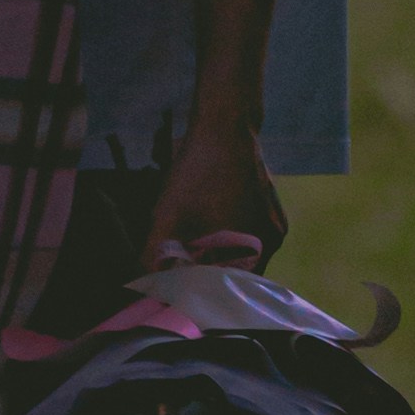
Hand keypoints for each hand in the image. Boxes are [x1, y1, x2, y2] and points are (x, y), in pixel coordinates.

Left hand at [140, 110, 287, 274]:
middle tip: (184, 271)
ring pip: (244, 250)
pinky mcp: (271, 205)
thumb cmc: (198, 170)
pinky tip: (207, 227)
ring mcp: (275, 220)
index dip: (207, 291)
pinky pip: (249, 233)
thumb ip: (153, 253)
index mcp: (260, 246)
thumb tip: (139, 281)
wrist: (223, 124)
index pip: (233, 287)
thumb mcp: (168, 214)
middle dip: (212, 273)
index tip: (186, 290)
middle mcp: (274, 238)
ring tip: (192, 250)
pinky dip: (229, 235)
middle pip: (239, 270)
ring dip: (219, 254)